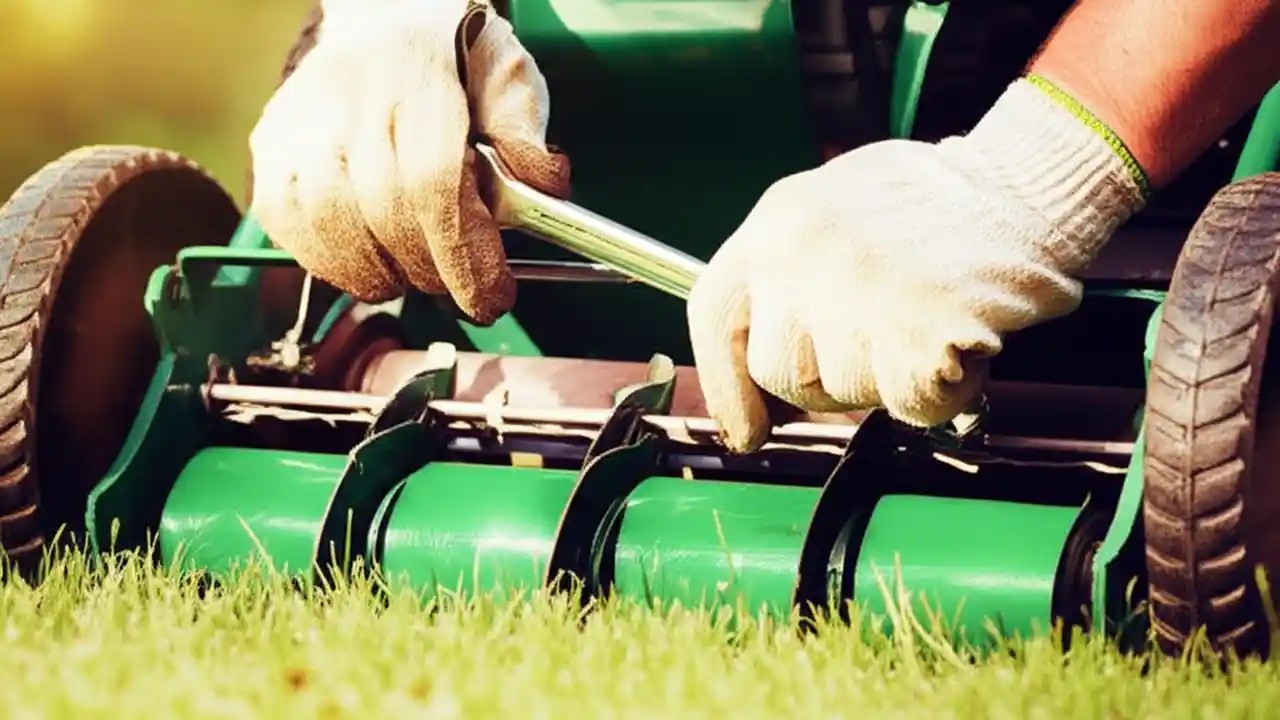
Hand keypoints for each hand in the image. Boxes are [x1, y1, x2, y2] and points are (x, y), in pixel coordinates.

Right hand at [248, 0, 569, 324]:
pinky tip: (368, 260)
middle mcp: (349, 98)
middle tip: (462, 290)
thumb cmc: (455, 58)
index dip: (464, 255)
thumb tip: (545, 188)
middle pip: (386, 214)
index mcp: (418, 78)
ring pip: (330, 226)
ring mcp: (301, 123)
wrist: (383, 20)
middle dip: (433, 272)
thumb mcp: (508, 77)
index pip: (434, 185)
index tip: (492, 297)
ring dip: (379, 273)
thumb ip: (526, 135)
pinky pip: (287, 222)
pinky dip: (329, 259)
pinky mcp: (270, 146)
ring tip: (413, 275)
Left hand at [687, 78, 1148, 451]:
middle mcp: (800, 255)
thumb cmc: (936, 205)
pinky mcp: (915, 326)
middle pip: (778, 371)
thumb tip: (760, 380)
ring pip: (844, 392)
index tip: (746, 429)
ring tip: (924, 325)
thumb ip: (788, 283)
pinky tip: (957, 344)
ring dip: (888, 381)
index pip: (714, 318)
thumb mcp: (831, 213)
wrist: (1025, 181)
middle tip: (877, 347)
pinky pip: (908, 403)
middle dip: (826, 382)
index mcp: (775, 223)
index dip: (725, 385)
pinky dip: (940, 393)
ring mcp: (854, 291)